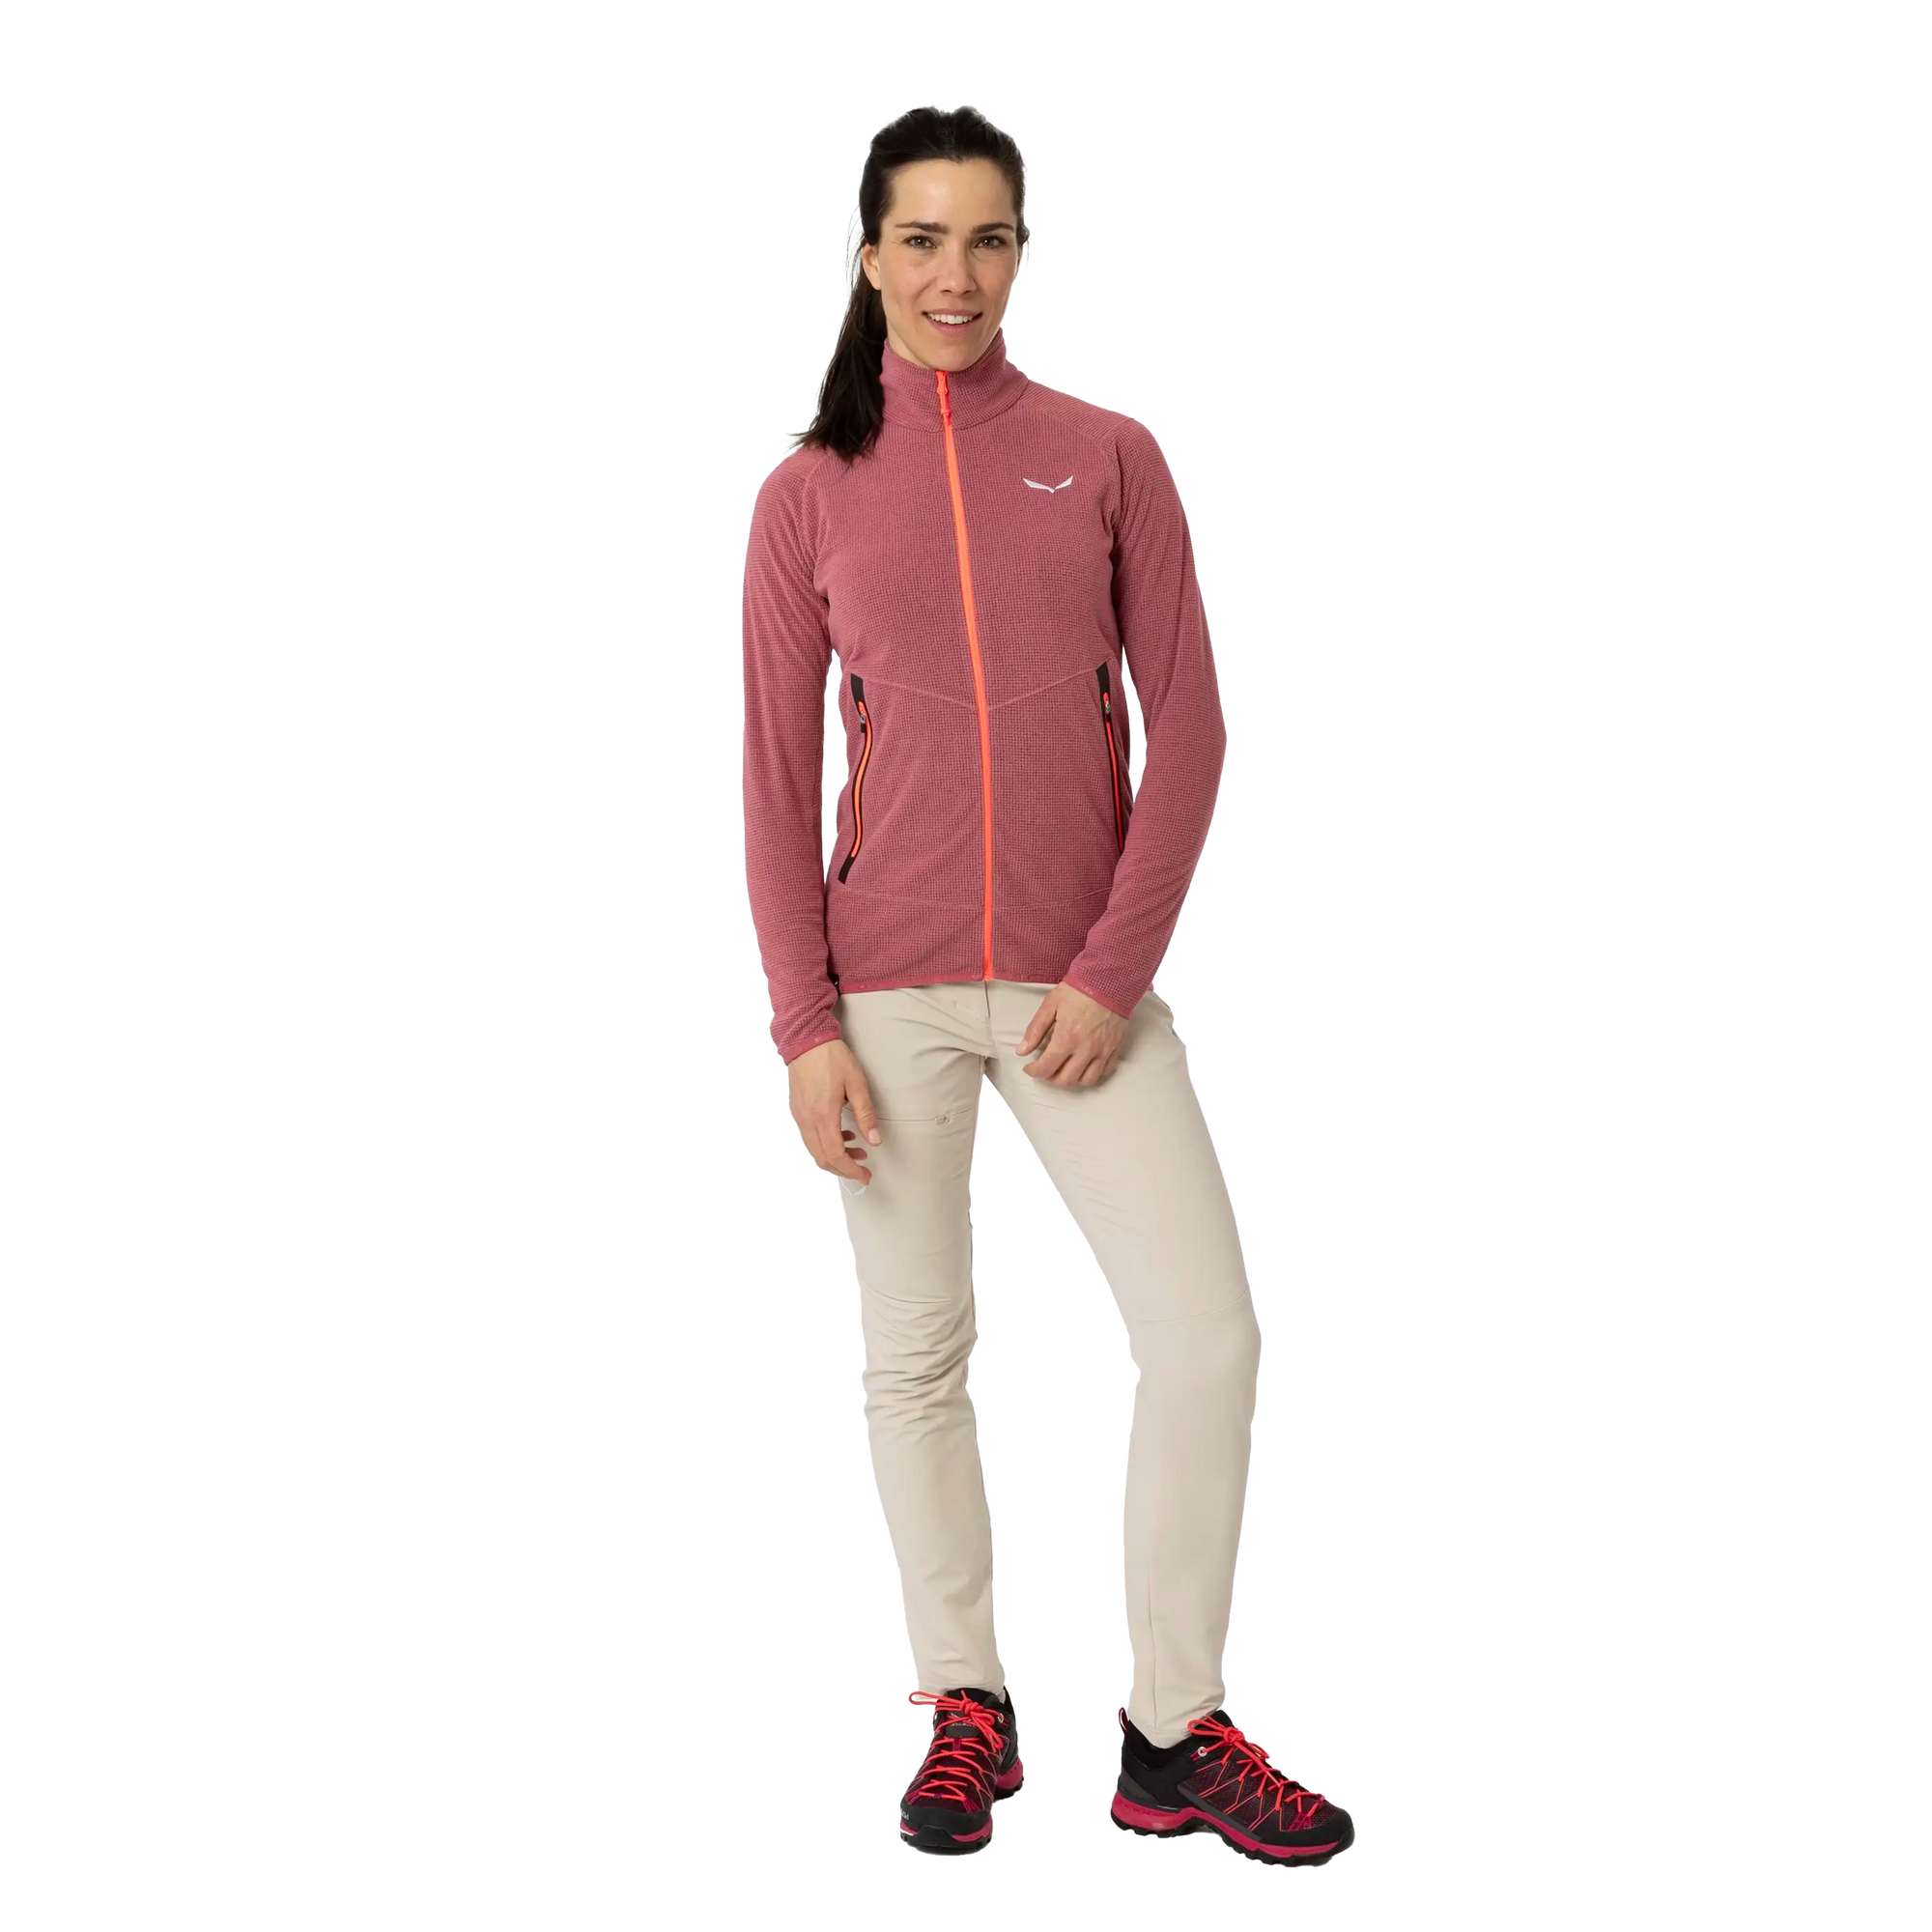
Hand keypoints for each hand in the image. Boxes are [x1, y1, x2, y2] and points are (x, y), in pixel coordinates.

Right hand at [786, 1038, 881, 1184]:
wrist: (806, 1041)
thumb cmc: (831, 1058)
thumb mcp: (856, 1084)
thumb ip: (865, 1114)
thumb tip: (874, 1140)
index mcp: (823, 1115)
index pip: (835, 1156)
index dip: (851, 1170)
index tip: (864, 1175)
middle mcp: (807, 1120)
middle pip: (822, 1159)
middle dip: (843, 1169)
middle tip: (862, 1170)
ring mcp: (799, 1117)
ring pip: (814, 1151)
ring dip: (834, 1157)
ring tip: (856, 1151)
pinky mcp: (797, 1111)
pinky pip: (809, 1138)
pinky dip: (825, 1144)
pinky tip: (842, 1136)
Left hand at [1016, 983, 1128, 1086]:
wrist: (1110, 979)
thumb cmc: (1078, 989)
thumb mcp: (1051, 1005)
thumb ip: (1035, 1030)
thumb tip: (1022, 1051)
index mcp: (1067, 1038)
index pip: (1046, 1068)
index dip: (1034, 1071)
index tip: (1030, 1067)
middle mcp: (1085, 1049)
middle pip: (1065, 1079)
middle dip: (1051, 1077)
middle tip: (1046, 1066)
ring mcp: (1103, 1050)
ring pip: (1087, 1080)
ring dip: (1073, 1078)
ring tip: (1065, 1067)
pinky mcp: (1115, 1048)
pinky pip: (1104, 1071)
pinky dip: (1092, 1072)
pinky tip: (1085, 1063)